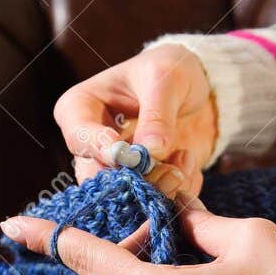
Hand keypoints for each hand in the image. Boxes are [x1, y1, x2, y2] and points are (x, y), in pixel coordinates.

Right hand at [53, 44, 217, 198]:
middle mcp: (91, 145)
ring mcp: (114, 169)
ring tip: (184, 161)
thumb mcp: (166, 78)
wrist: (198, 90)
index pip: (77, 137)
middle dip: (136, 179)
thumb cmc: (170, 71)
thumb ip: (157, 114)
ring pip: (124, 198)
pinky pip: (153, 202)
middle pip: (98, 177)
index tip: (130, 155)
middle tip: (168, 171)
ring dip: (159, 188)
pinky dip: (176, 191)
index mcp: (80, 108)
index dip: (102, 150)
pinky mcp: (140, 186)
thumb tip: (150, 151)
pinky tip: (188, 164)